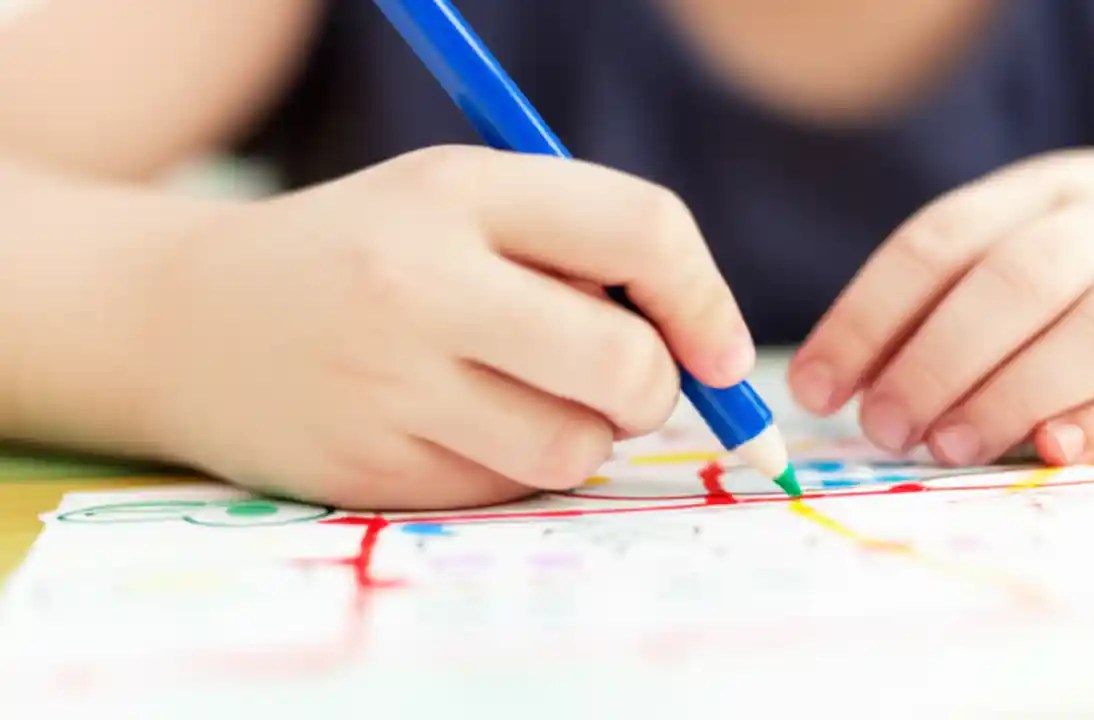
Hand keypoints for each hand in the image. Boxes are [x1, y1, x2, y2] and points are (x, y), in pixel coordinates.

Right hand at [143, 147, 752, 508]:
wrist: (190, 318)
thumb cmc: (362, 253)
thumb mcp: (457, 202)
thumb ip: (577, 247)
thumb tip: (704, 346)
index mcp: (460, 191)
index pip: (642, 228)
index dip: (704, 297)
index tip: (718, 349)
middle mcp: (422, 284)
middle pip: (626, 363)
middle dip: (655, 387)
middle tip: (626, 382)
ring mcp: (390, 385)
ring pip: (575, 448)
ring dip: (583, 435)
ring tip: (524, 394)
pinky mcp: (370, 468)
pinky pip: (507, 490)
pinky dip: (514, 466)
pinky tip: (457, 424)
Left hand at [789, 149, 1093, 465]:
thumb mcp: (1054, 239)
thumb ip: (967, 294)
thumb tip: (860, 377)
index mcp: (1052, 190)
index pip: (940, 241)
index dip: (868, 315)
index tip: (816, 386)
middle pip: (1015, 280)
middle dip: (934, 357)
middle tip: (882, 427)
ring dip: (1012, 388)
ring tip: (948, 446)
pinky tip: (1056, 447)